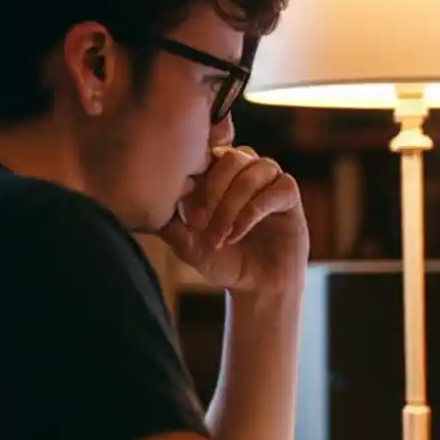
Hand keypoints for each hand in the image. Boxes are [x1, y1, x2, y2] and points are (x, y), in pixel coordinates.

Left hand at [160, 146, 307, 293]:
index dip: (197, 171)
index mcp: (219, 172)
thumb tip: (150, 204)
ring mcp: (269, 179)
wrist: (256, 287)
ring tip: (221, 236)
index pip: (207, 152)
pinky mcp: (289, 195)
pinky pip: (276, 188)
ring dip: (232, 204)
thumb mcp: (188, 245)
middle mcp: (245, 169)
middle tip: (201, 224)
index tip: (188, 205)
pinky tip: (238, 233)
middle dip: (213, 192)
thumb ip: (171, 224)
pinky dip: (253, 211)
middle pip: (230, 157)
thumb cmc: (222, 261)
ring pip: (252, 171)